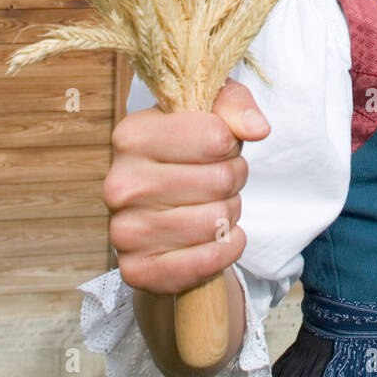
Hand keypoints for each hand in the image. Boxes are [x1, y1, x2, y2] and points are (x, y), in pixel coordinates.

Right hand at [103, 79, 270, 295]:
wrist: (160, 210)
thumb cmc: (189, 154)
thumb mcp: (211, 113)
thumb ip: (235, 106)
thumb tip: (256, 128)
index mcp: (132, 136)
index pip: (216, 138)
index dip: (231, 144)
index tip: (219, 146)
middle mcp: (120, 184)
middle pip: (220, 180)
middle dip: (233, 179)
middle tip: (219, 180)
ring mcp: (125, 230)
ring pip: (217, 221)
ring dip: (229, 213)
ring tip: (212, 205)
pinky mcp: (138, 270)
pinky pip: (207, 260)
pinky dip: (226, 248)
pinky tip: (216, 237)